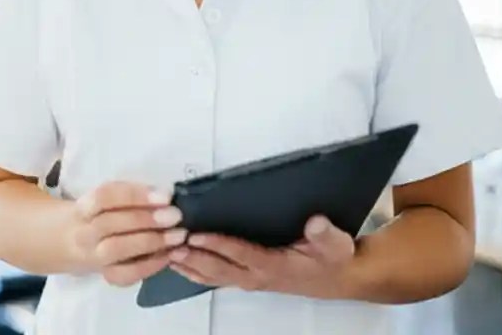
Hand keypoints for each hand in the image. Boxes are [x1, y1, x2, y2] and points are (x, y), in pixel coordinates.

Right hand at [68, 181, 187, 286]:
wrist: (77, 246)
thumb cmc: (102, 217)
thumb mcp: (108, 202)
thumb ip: (133, 198)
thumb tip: (168, 197)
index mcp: (85, 207)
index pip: (105, 196)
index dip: (136, 195)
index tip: (166, 195)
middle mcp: (85, 232)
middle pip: (110, 224)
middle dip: (146, 219)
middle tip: (176, 216)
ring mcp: (94, 257)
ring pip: (117, 249)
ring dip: (151, 242)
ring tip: (179, 236)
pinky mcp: (107, 276)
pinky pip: (126, 274)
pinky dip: (150, 265)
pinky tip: (170, 255)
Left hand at [168, 215, 356, 298]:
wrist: (335, 278)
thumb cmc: (331, 258)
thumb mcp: (336, 244)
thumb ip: (325, 234)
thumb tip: (314, 222)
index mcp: (274, 265)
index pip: (241, 254)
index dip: (218, 245)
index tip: (197, 235)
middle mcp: (256, 275)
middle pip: (218, 267)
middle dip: (192, 256)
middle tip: (169, 242)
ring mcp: (247, 279)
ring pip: (212, 275)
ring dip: (188, 265)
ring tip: (164, 252)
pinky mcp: (243, 278)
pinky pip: (213, 277)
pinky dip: (193, 271)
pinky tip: (175, 263)